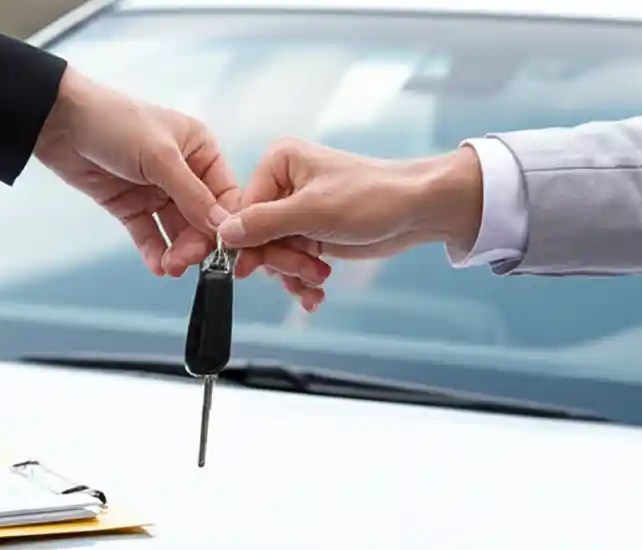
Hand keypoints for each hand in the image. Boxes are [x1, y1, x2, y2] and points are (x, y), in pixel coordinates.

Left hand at [34, 66, 238, 275]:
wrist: (60, 122)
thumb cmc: (115, 122)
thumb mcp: (160, 157)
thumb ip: (192, 195)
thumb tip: (222, 226)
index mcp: (200, 150)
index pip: (224, 194)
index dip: (226, 223)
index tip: (223, 250)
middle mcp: (183, 172)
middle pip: (201, 218)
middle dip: (196, 242)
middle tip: (184, 260)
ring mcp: (156, 190)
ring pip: (176, 230)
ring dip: (176, 251)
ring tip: (170, 267)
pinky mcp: (131, 205)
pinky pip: (148, 233)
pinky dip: (154, 250)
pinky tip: (157, 267)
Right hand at [176, 137, 482, 309]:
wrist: (418, 211)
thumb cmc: (372, 198)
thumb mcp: (313, 211)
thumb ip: (265, 223)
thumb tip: (223, 234)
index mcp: (278, 163)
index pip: (243, 210)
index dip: (249, 243)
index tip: (254, 268)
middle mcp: (283, 184)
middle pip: (258, 236)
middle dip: (282, 261)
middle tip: (306, 272)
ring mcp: (297, 212)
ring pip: (274, 255)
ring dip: (295, 274)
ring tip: (320, 280)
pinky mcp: (311, 234)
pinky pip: (292, 263)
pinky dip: (302, 280)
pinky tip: (316, 294)